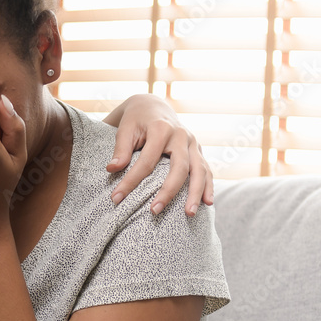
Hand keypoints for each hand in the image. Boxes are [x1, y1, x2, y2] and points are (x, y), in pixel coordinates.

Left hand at [104, 94, 213, 215]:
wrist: (154, 106)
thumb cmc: (136, 120)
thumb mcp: (125, 129)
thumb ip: (121, 149)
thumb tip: (112, 169)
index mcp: (161, 129)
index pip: (146, 161)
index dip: (131, 181)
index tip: (116, 198)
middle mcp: (181, 136)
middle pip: (180, 167)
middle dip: (168, 191)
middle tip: (155, 211)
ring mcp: (193, 143)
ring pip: (199, 170)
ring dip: (195, 193)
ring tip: (189, 214)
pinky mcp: (198, 150)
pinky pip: (206, 170)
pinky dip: (208, 186)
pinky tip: (207, 203)